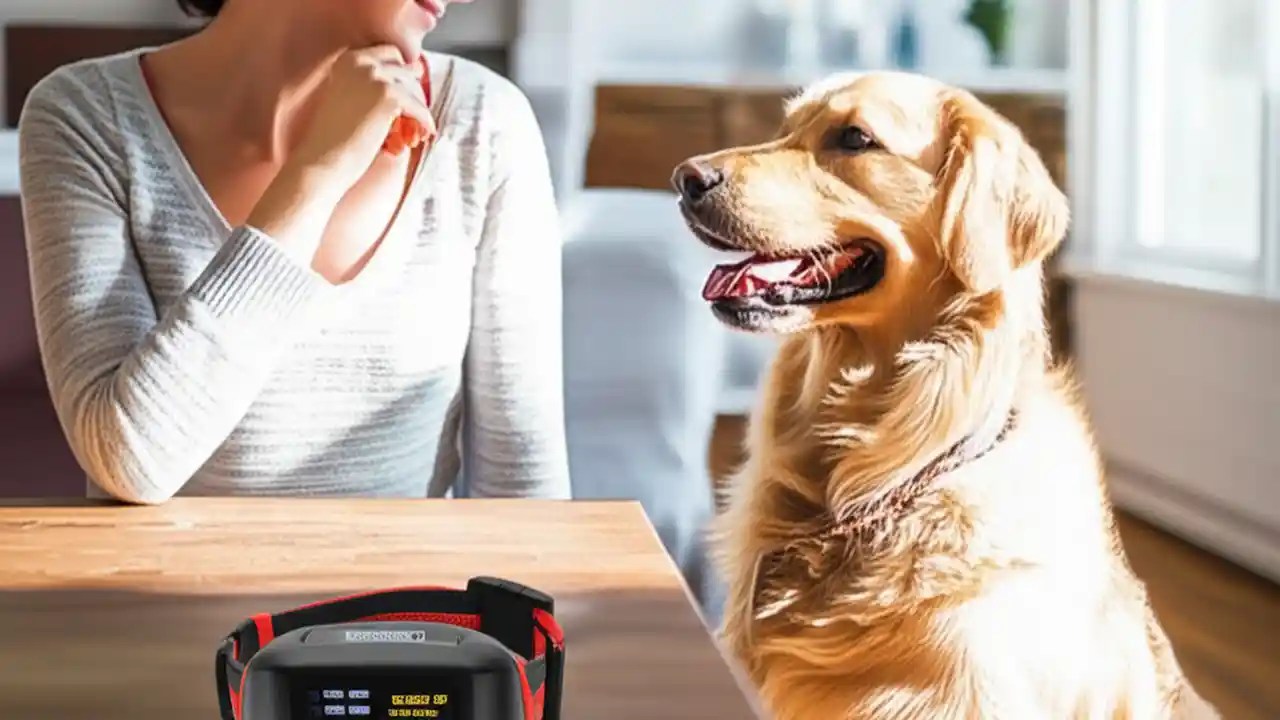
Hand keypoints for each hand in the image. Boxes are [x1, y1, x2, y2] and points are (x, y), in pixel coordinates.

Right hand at [245, 46, 433, 260]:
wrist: (321, 161)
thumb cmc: (333, 140)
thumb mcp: (349, 100)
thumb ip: (371, 88)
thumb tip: (409, 83)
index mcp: (347, 60)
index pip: (389, 54)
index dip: (402, 75)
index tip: (408, 95)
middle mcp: (361, 62)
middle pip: (405, 69)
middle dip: (413, 92)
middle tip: (415, 116)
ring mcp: (375, 76)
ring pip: (414, 89)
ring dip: (419, 110)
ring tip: (417, 130)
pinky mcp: (389, 96)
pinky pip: (419, 108)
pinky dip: (424, 122)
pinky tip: (424, 135)